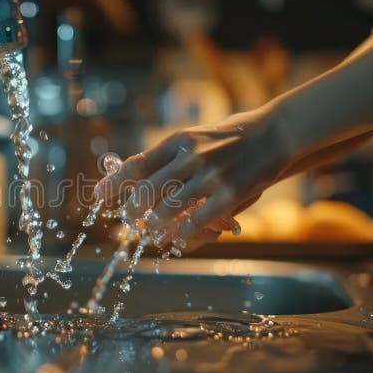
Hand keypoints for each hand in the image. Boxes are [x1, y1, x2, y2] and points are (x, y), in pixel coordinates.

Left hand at [94, 107, 288, 249]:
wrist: (275, 133)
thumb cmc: (231, 138)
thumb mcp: (195, 138)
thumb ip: (170, 158)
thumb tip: (136, 180)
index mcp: (178, 140)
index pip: (137, 164)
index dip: (114, 183)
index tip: (97, 197)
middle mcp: (191, 156)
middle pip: (146, 191)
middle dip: (132, 211)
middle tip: (127, 220)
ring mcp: (211, 176)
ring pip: (168, 209)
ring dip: (153, 226)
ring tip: (150, 232)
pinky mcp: (230, 194)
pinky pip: (197, 221)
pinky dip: (182, 234)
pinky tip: (175, 239)